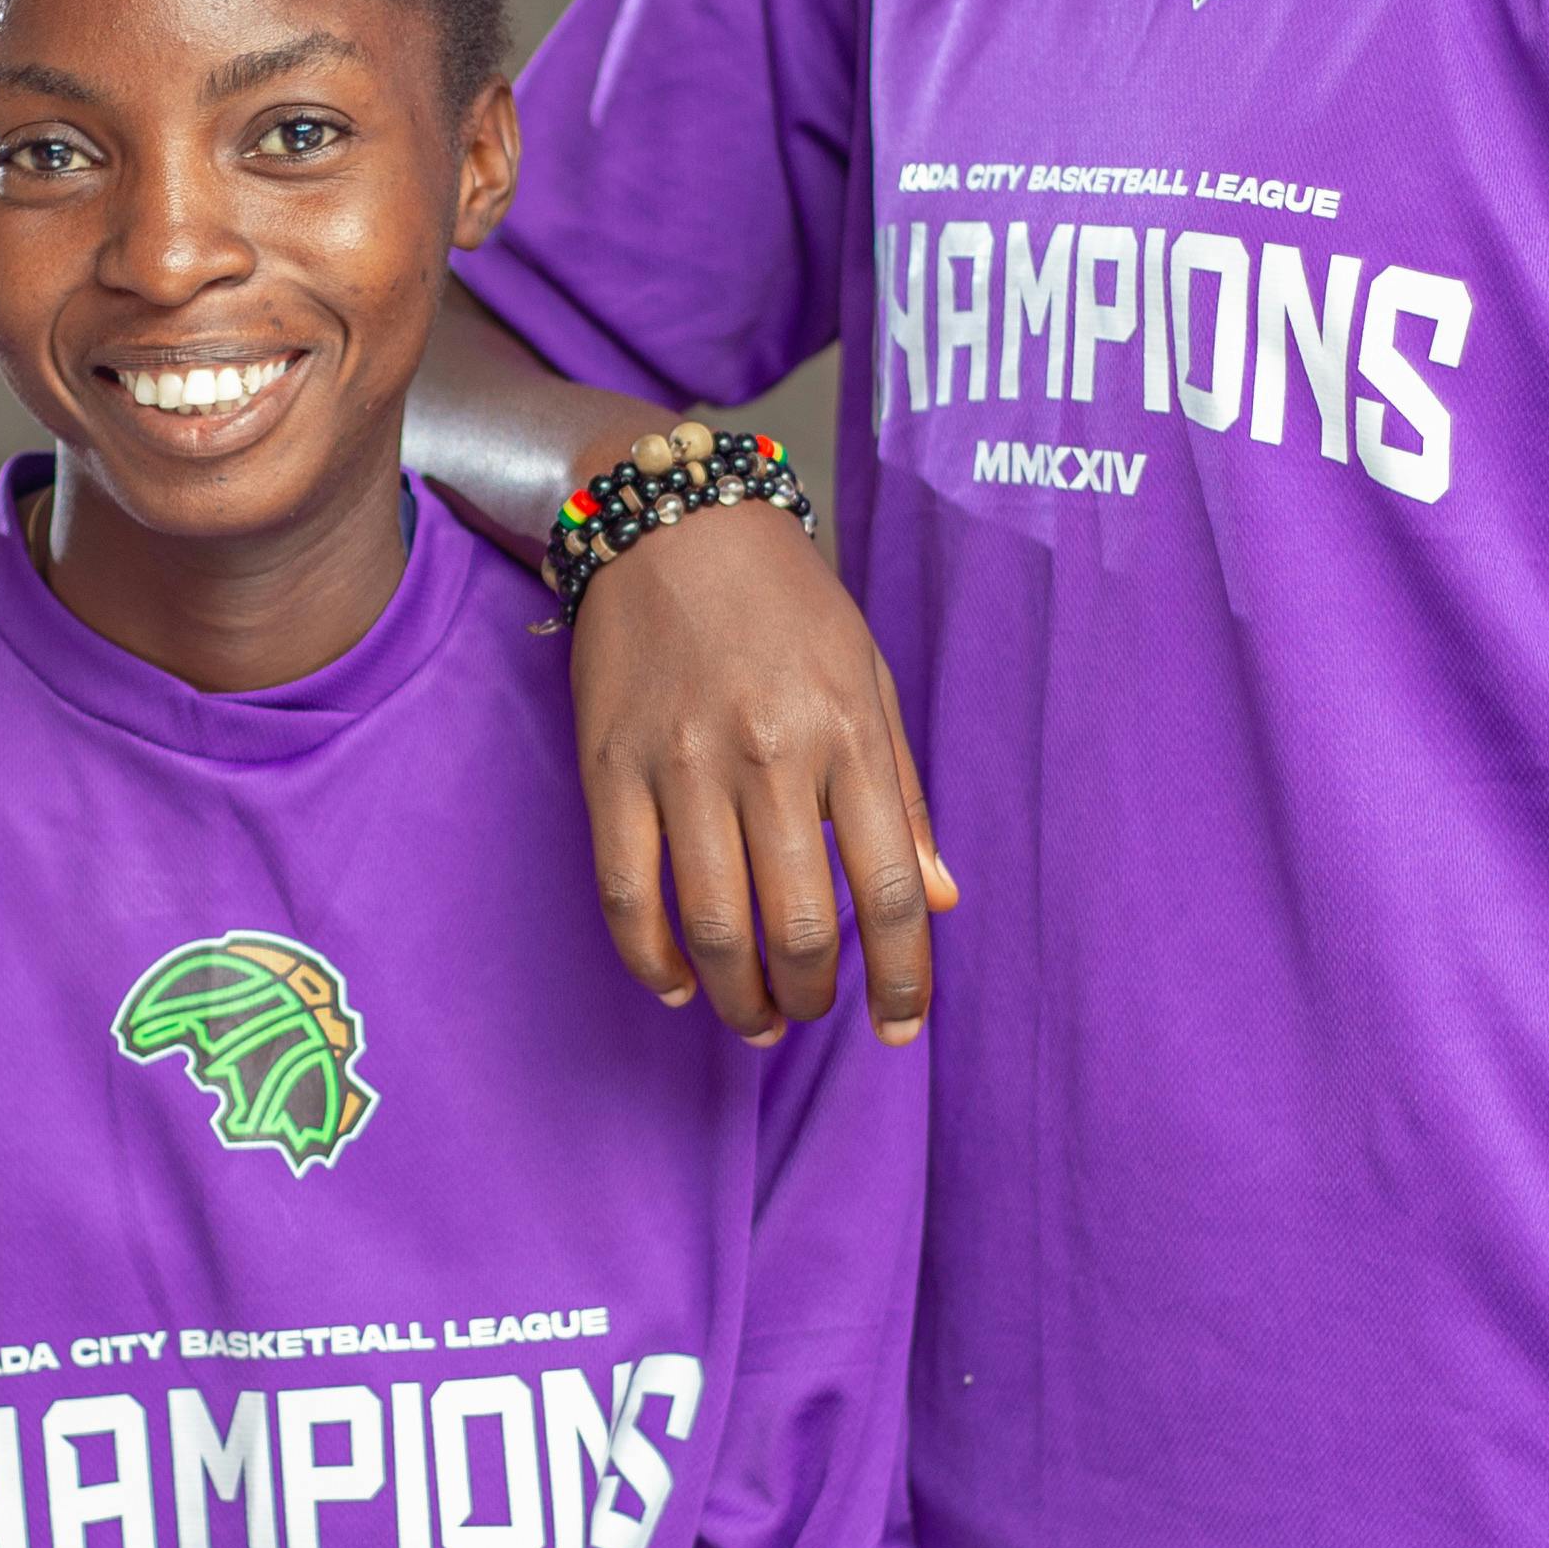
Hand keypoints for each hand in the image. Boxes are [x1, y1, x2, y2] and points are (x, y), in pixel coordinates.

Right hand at [568, 499, 956, 1043]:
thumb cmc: (787, 603)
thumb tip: (940, 900)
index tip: (899, 1025)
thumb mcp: (870, 680)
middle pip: (798, 926)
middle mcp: (768, 754)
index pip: (890, 889)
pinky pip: (626, 892)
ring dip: (738, 997)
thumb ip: (904, 794)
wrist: (674, 522)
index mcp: (847, 734)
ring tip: (753, 1016)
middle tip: (810, 1012)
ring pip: (711, 925)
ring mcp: (681, 764)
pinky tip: (676, 983)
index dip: (903, 978)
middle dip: (812, 997)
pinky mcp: (609, 767)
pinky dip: (651, 960)